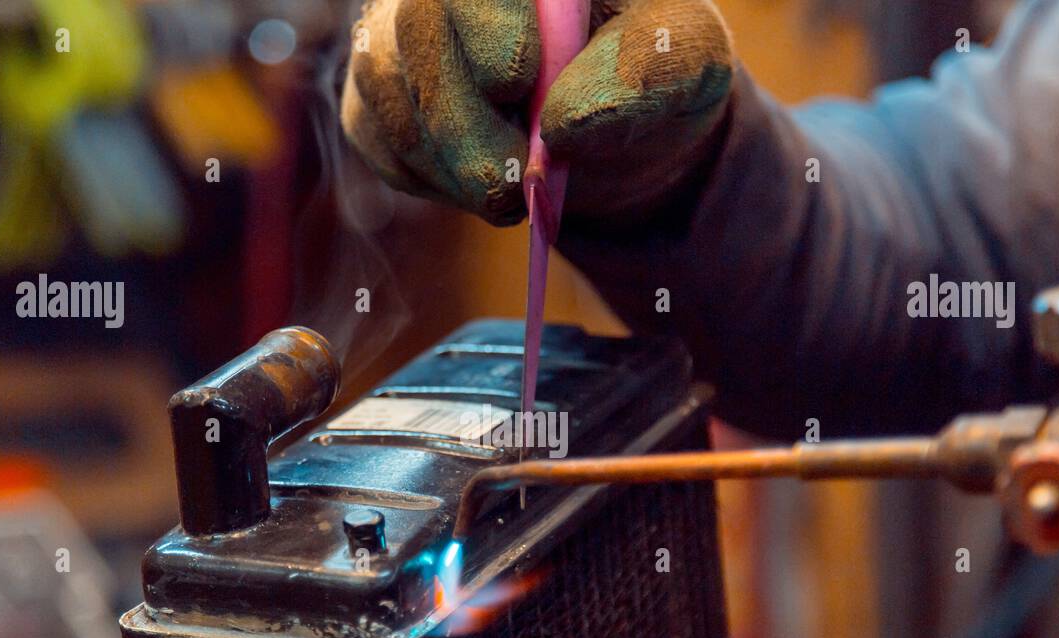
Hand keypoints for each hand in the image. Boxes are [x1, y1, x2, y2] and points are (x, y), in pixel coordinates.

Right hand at [340, 0, 734, 226]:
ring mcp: (397, 28)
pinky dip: (432, 181)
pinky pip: (379, 141)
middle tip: (521, 185)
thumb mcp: (682, 60)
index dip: (488, 30)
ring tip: (519, 188)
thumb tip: (561, 128)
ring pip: (388, 96)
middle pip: (415, 35)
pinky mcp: (376, 91)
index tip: (517, 83)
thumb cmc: (651, 67)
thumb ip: (641, 77)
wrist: (618, 119)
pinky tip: (481, 178)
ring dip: (457, 168)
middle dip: (469, 132)